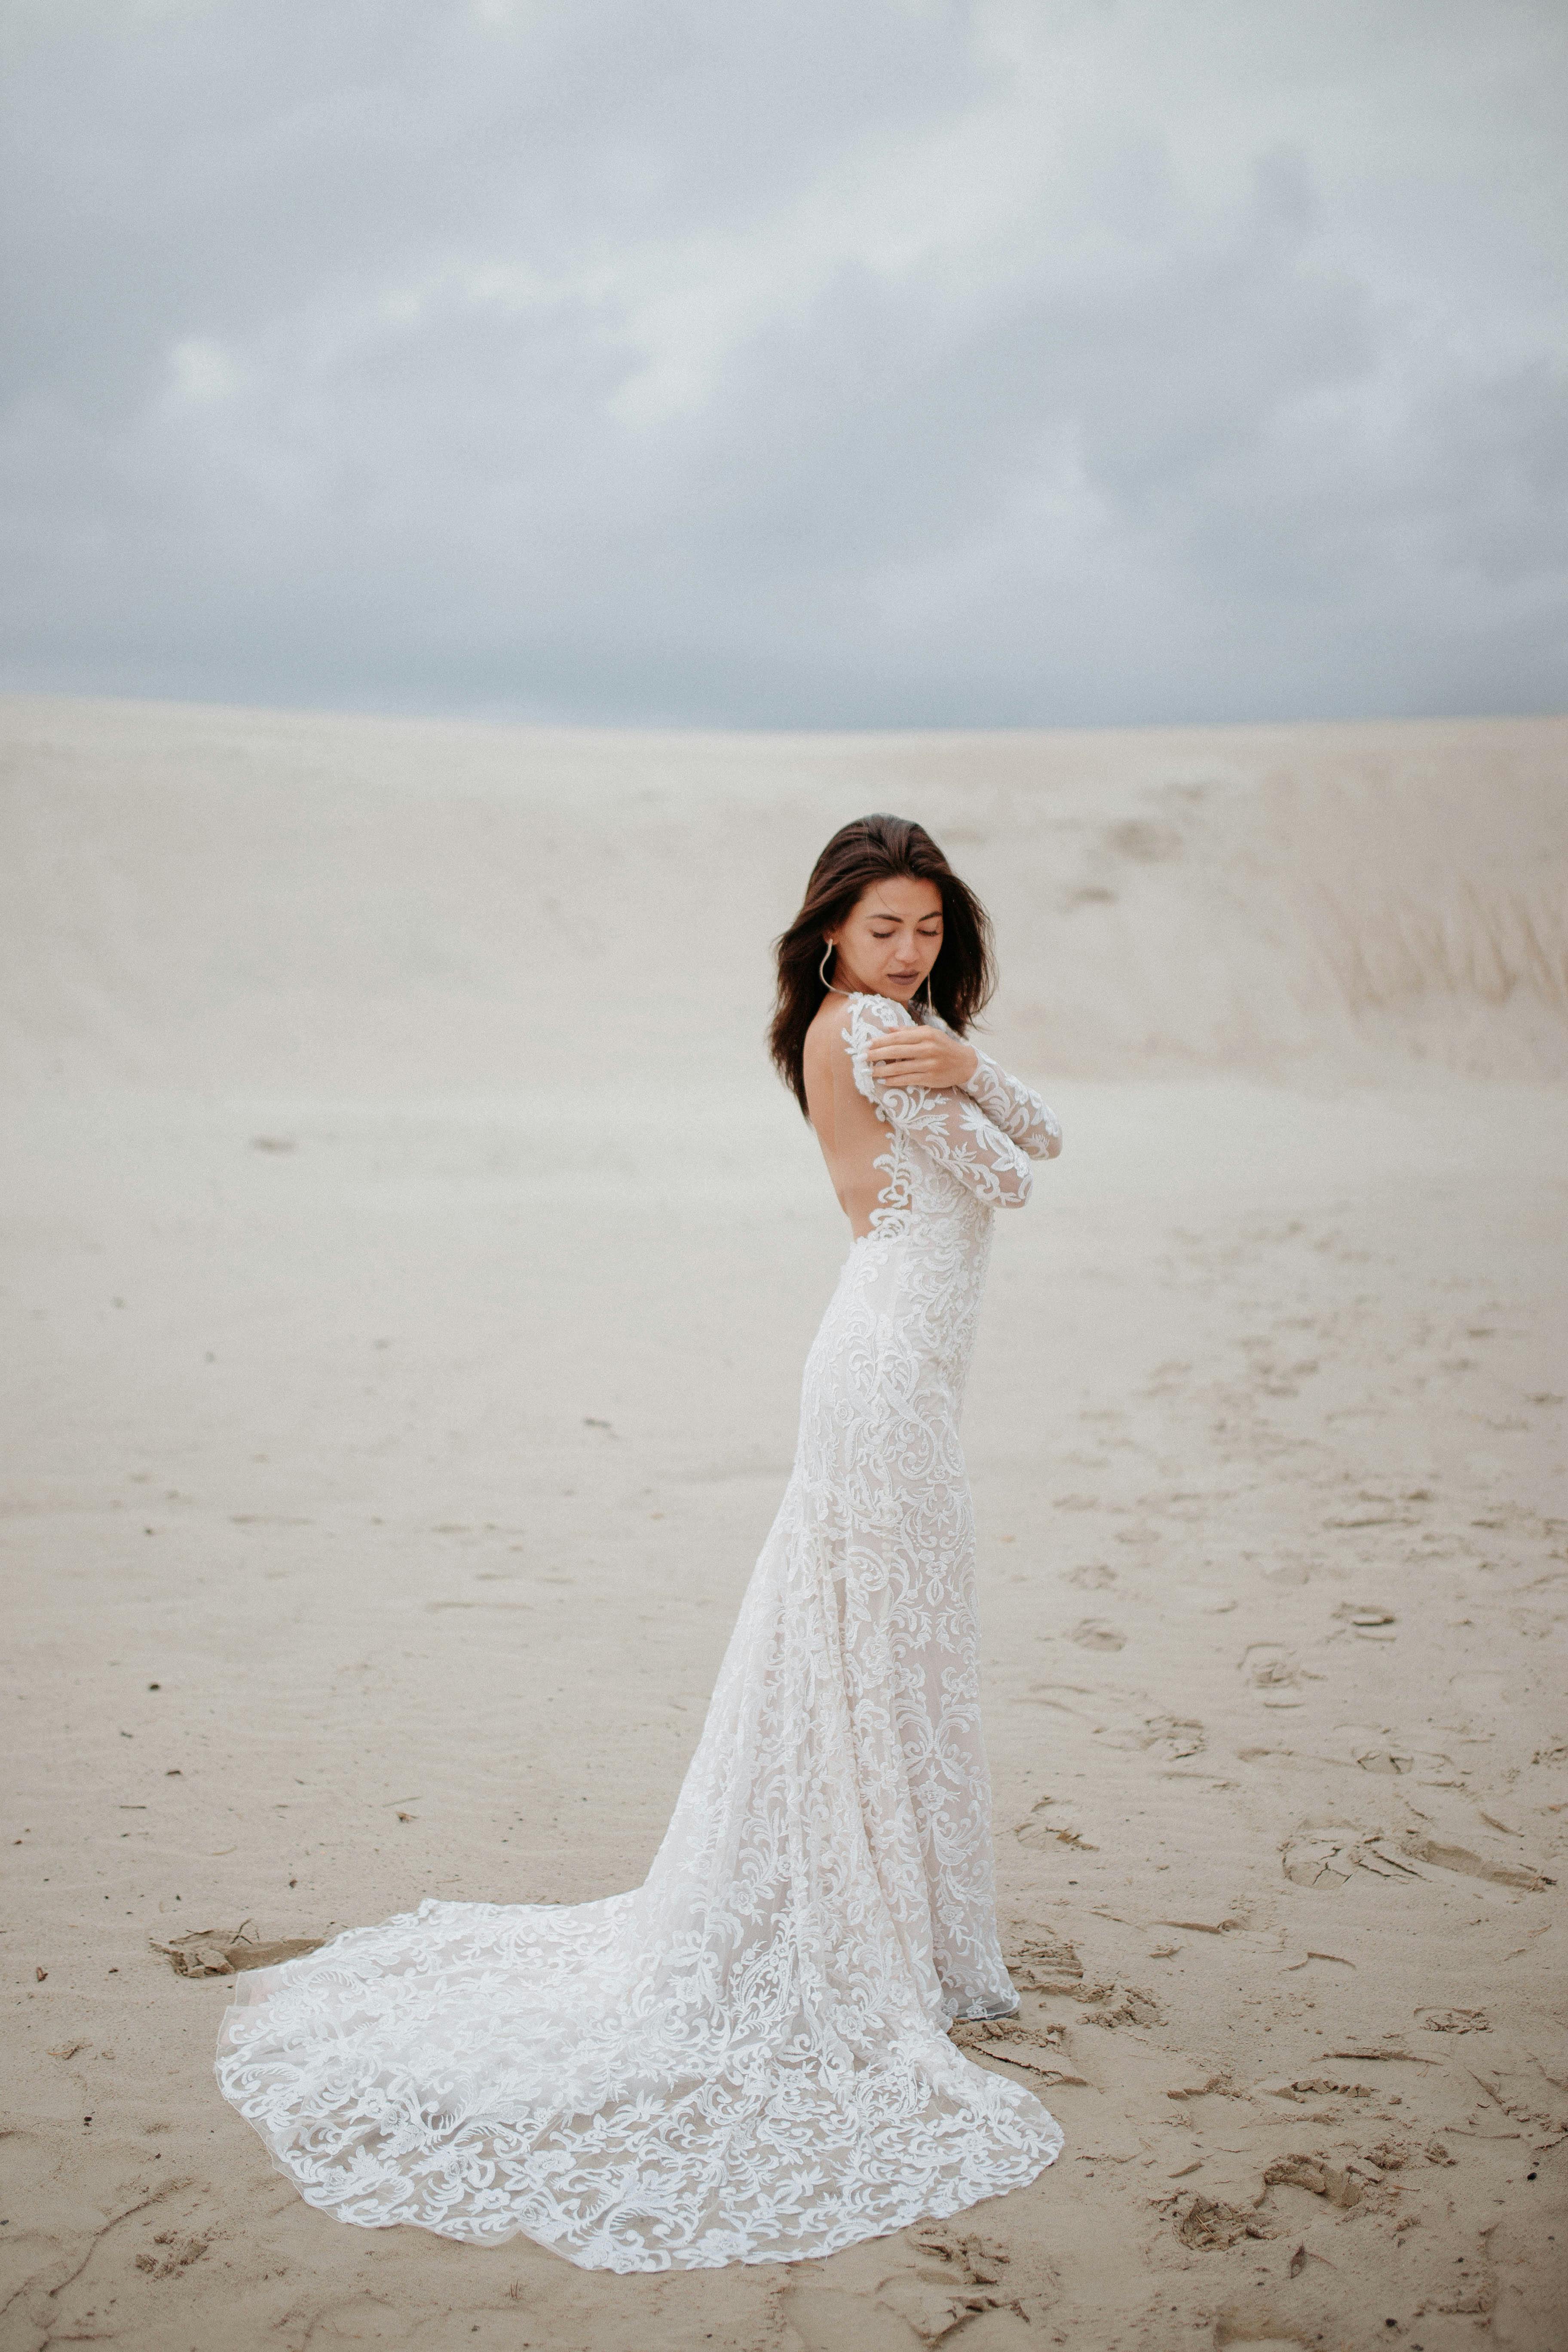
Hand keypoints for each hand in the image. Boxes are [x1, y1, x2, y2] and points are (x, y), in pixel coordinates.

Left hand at [864, 1026, 978, 1090]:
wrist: (964, 1063)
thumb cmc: (943, 1046)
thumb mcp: (929, 1033)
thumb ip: (908, 1031)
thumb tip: (886, 1029)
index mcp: (925, 1035)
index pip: (897, 1038)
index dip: (880, 1042)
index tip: (866, 1045)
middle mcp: (927, 1048)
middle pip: (896, 1052)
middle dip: (876, 1055)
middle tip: (862, 1058)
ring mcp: (929, 1064)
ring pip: (900, 1068)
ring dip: (882, 1070)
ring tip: (870, 1071)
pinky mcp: (930, 1078)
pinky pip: (908, 1080)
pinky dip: (895, 1081)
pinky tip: (884, 1081)